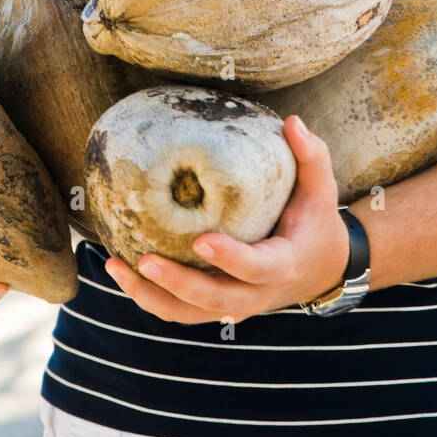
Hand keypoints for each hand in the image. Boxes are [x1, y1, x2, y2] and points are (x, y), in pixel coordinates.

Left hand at [103, 116, 350, 324]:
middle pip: (214, 299)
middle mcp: (257, 294)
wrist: (320, 270)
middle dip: (177, 283)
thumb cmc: (316, 221)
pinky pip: (179, 312)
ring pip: (188, 314)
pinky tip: (122, 271)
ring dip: (150, 296)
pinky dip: (149, 298)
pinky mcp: (216, 308)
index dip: (230, 258)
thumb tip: (292, 121)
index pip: (256, 268)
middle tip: (144, 260)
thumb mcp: (321, 190)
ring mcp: (235, 307)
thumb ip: (311, 157)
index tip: (200, 240)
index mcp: (283, 264)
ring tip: (116, 266)